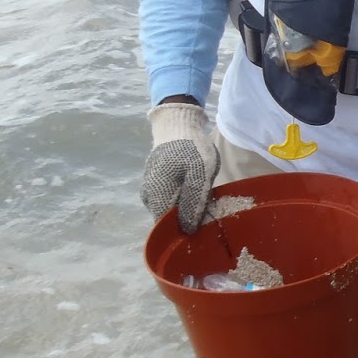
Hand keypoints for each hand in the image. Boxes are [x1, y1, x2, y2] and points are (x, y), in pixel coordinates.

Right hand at [141, 101, 219, 233]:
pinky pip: (169, 199)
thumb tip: (188, 229)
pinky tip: (195, 192)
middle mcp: (149, 197)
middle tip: (208, 213)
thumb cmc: (190, 147)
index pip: (168, 230)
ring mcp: (150, 190)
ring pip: (169, 210)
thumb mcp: (200, 173)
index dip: (185, 233)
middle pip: (168, 221)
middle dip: (187, 221)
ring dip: (185, 210)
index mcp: (157, 197)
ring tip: (203, 201)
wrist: (177, 124)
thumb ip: (193, 201)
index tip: (203, 229)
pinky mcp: (155, 183)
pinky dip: (182, 200)